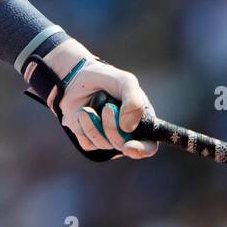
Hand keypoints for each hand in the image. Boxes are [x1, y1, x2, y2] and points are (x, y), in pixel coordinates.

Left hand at [35, 39, 158, 159]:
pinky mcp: (89, 139)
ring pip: (104, 144)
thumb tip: (127, 128)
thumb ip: (134, 102)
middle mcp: (126, 134)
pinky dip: (83, 127)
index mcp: (142, 123)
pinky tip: (82, 113)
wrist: (78, 76)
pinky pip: (88, 143)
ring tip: (89, 108)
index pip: (148, 146)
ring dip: (95, 125)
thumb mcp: (126, 82)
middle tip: (107, 108)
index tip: (129, 147)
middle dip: (112, 127)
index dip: (141, 150)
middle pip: (122, 145)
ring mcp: (107, 138)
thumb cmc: (107, 79)